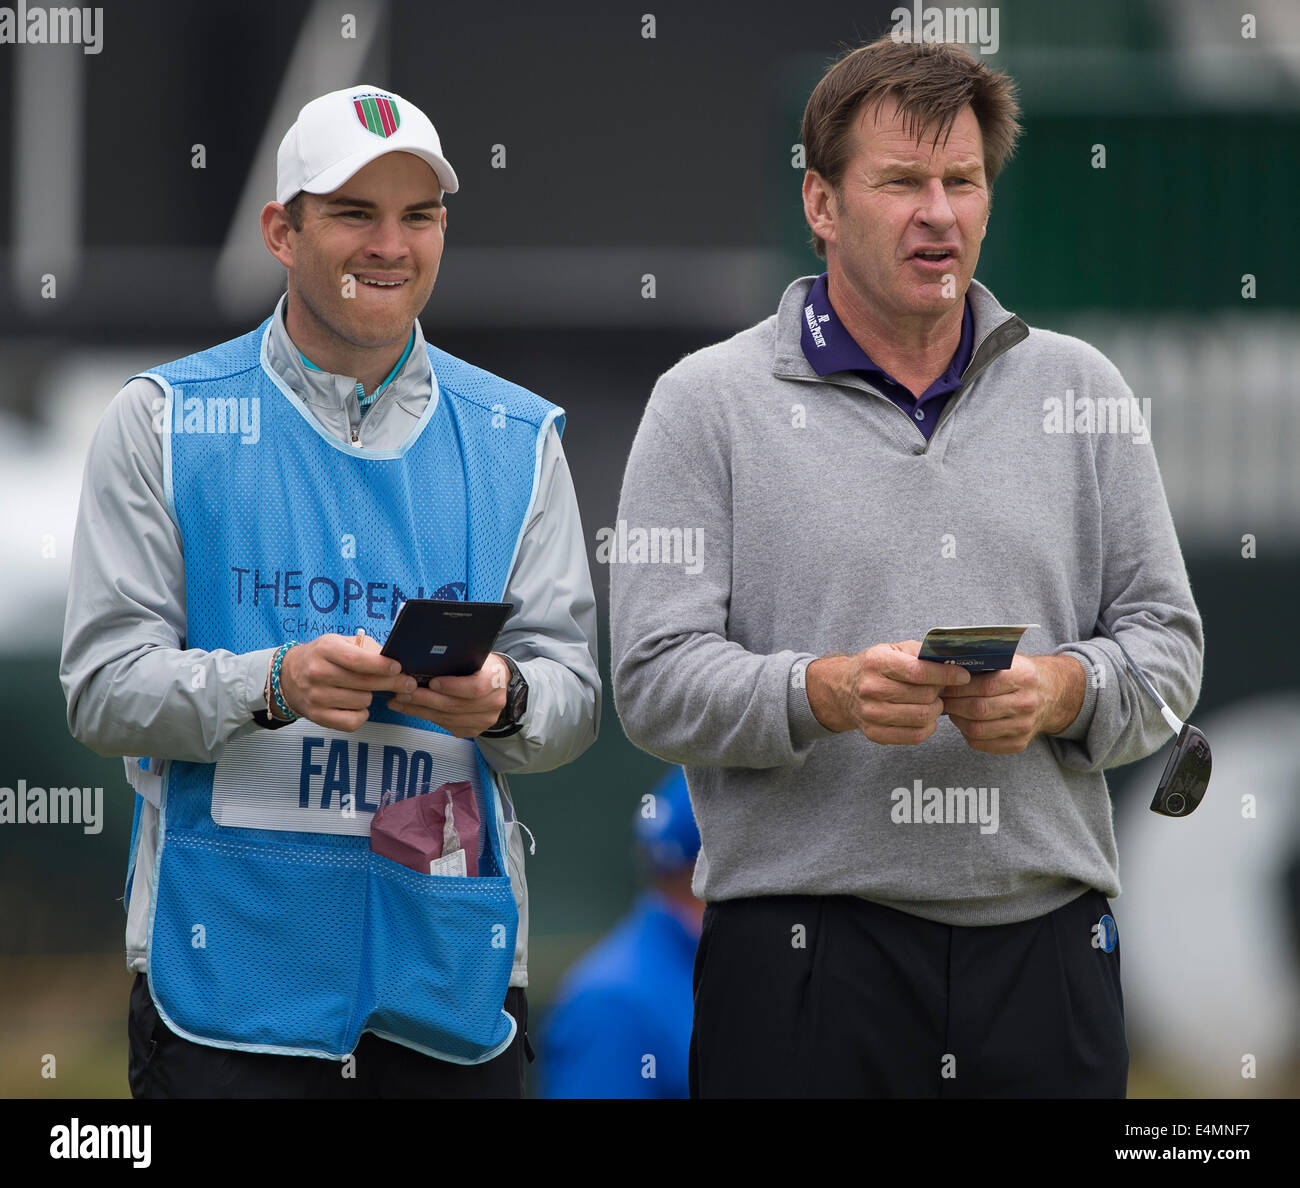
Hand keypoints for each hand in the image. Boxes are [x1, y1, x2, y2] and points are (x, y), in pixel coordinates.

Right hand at [277, 632, 415, 731]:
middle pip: (364, 683)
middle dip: (392, 683)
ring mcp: (316, 697)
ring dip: (371, 696)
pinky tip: (357, 705)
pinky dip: (361, 714)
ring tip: (365, 690)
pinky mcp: (317, 716)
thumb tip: (393, 662)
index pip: (357, 660)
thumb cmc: (323, 657)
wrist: (288, 676)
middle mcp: (317, 673)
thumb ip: (366, 648)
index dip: (381, 665)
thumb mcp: (340, 642)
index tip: (398, 667)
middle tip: (408, 683)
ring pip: (362, 701)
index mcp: (325, 649)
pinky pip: (353, 721)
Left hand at [388, 652, 509, 738]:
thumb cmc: (482, 665)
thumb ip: (458, 658)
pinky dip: (427, 717)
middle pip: (456, 705)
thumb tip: (426, 655)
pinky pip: (447, 726)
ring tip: (401, 701)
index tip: (432, 682)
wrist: (498, 683)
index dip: (452, 687)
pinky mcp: (473, 729)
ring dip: (421, 710)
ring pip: (448, 719)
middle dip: (426, 699)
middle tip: (404, 692)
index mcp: (496, 680)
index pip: (475, 688)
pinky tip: (412, 708)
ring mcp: (484, 720)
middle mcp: (493, 703)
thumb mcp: (476, 655)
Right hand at [806, 640, 969, 743]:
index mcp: (877, 662)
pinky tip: (925, 717)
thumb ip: (921, 653)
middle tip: (942, 689)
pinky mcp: (874, 733)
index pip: (919, 672)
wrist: (842, 689)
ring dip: (935, 710)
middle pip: (923, 697)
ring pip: (921, 718)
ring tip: (933, 702)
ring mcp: (870, 713)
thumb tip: (954, 660)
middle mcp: (871, 688)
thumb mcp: (893, 649)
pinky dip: (927, 728)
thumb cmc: (875, 667)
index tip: (963, 676)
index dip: (946, 675)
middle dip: (940, 693)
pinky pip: (913, 736)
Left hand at [940, 654, 1084, 753]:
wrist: (1051, 694)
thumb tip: (946, 667)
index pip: (984, 686)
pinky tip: (964, 722)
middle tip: (941, 699)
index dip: (959, 688)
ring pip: (978, 730)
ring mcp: (1024, 726)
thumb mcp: (1009, 660)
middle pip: (979, 710)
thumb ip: (983, 663)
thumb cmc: (1019, 674)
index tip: (943, 685)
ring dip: (958, 720)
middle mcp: (1027, 703)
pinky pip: (983, 744)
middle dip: (954, 705)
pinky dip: (967, 734)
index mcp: (1024, 677)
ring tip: (951, 710)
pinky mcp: (1019, 743)